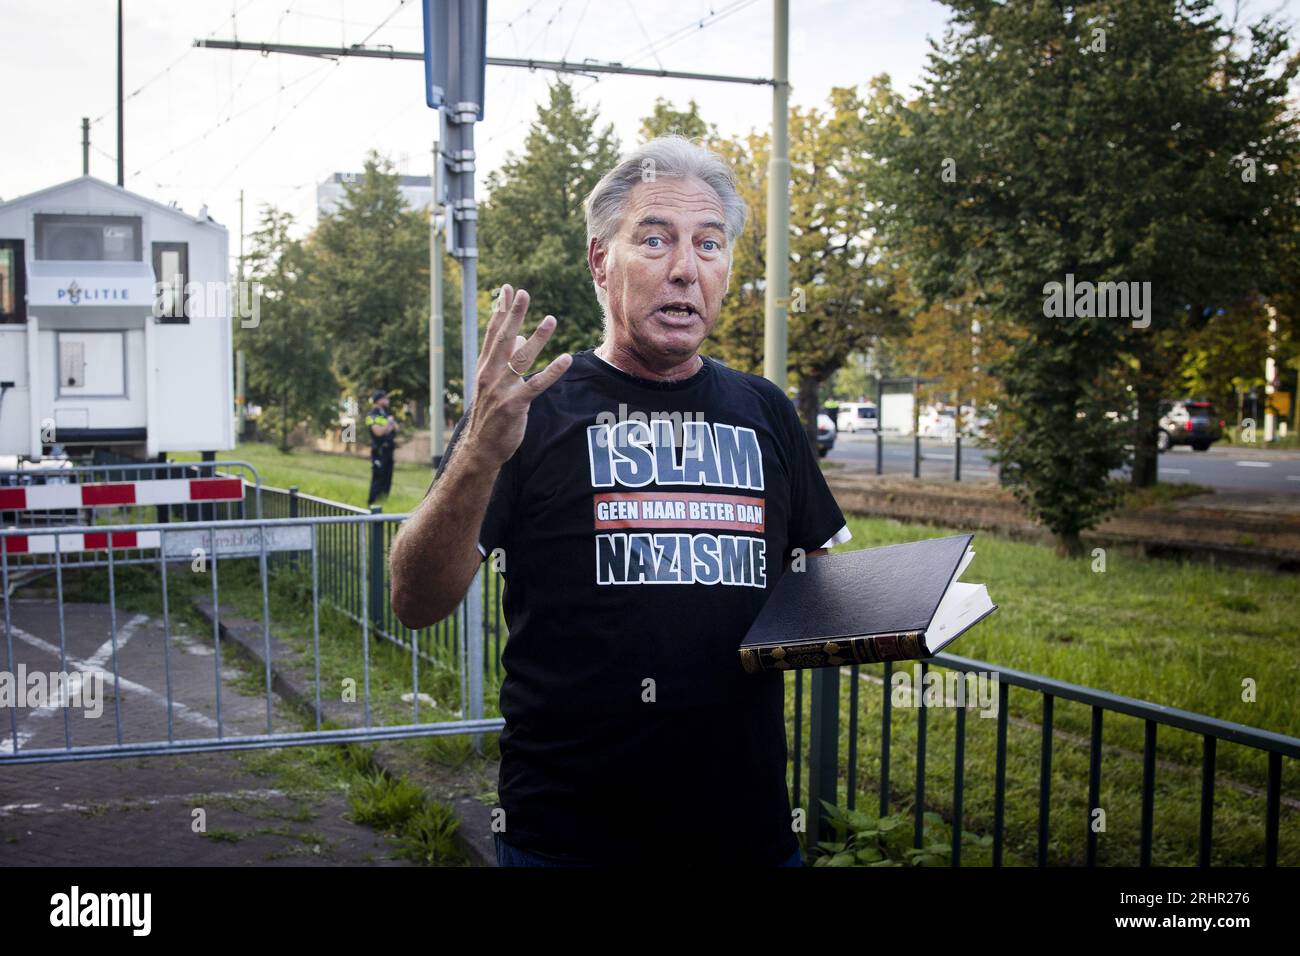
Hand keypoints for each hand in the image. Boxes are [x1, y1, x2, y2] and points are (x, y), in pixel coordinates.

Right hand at [462, 284, 571, 468]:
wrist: (481, 447)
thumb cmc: (490, 414)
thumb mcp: (493, 384)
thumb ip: (504, 360)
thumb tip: (518, 337)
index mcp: (485, 367)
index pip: (493, 334)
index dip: (500, 311)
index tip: (506, 290)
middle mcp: (490, 374)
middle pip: (504, 339)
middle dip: (514, 315)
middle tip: (523, 293)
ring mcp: (501, 389)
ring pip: (521, 359)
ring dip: (536, 338)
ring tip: (551, 319)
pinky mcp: (515, 405)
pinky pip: (536, 385)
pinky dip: (552, 371)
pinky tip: (565, 359)